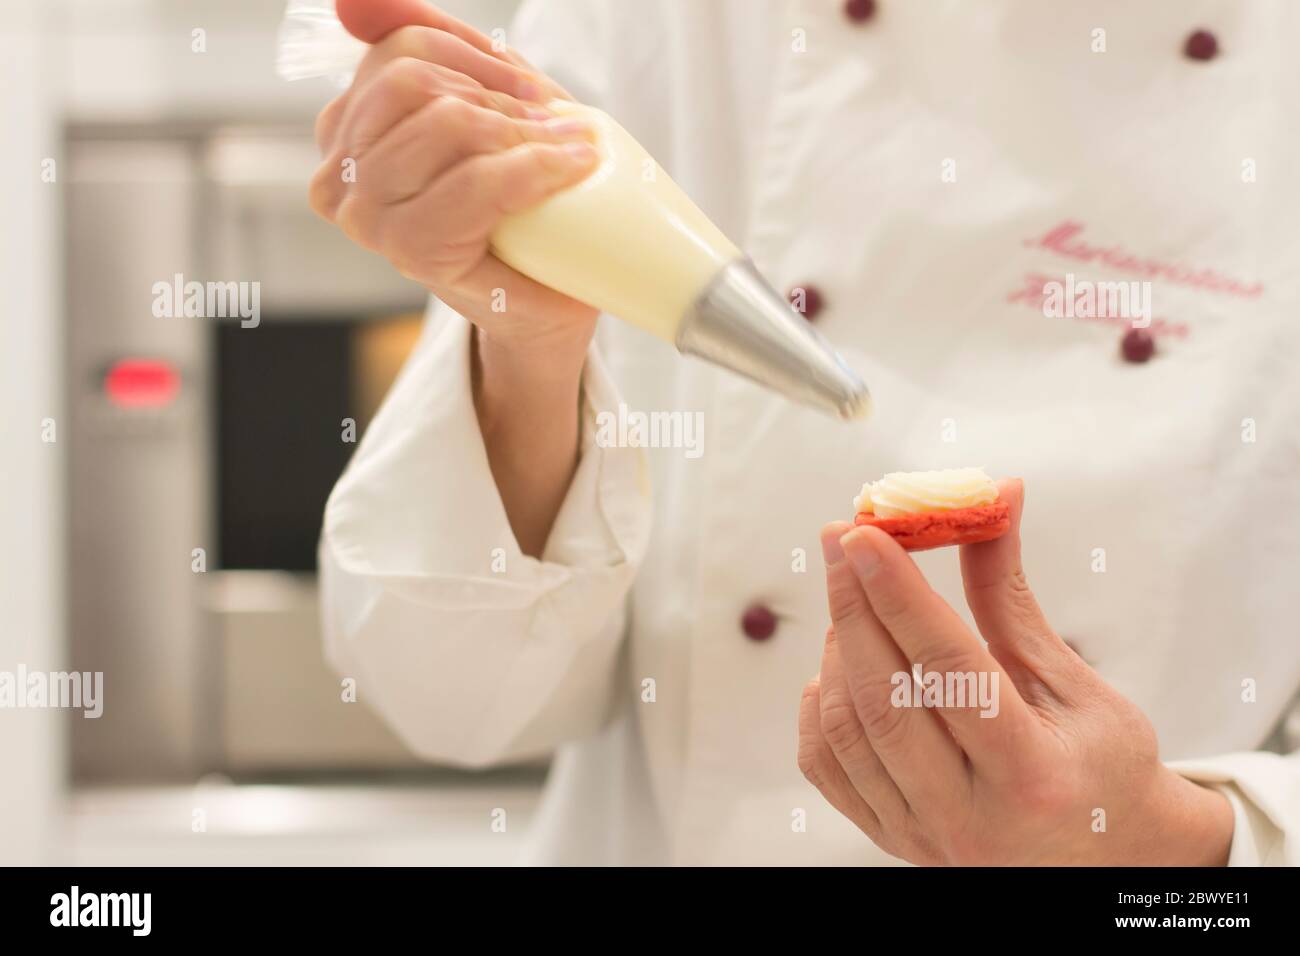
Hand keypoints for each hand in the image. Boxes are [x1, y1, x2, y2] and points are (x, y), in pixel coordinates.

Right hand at [311, 0, 600, 369]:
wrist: (545, 295)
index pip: (400, 49)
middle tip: (553, 122)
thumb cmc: (515, 198)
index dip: (477, 59)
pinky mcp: (412, 252)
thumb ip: (426, 43)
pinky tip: (569, 169)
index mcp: (346, 132)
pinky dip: (536, 168)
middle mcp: (340, 176)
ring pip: (446, 123)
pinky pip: (476, 181)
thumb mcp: (478, 102)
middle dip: (496, 95)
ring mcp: (368, 217)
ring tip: (567, 148)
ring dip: (522, 131)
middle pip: (414, 82)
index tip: (529, 91)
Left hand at [798, 479, 1233, 864]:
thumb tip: (994, 497)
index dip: (901, 596)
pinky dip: (821, 705)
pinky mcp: (891, 839)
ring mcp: (924, 835)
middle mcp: (971, 816)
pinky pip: (827, 767)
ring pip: (848, 730)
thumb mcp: (1074, 683)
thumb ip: (1010, 598)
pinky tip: (840, 666)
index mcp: (1033, 774)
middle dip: (852, 606)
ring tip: (854, 602)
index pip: (950, 671)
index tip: (864, 535)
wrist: (1106, 859)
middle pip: (886, 699)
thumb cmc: (1102, 764)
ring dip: (839, 650)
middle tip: (840, 540)